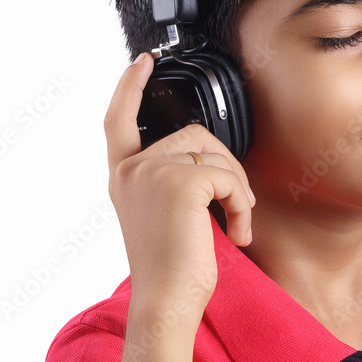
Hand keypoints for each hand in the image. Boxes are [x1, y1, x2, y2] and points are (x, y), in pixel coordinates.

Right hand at [103, 53, 255, 315]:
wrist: (166, 301)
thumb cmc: (171, 269)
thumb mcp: (164, 215)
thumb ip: (172, 180)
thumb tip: (210, 160)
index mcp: (124, 177)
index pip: (118, 119)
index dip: (130, 86)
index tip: (144, 60)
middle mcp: (132, 170)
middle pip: (195, 135)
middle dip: (228, 168)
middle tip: (238, 207)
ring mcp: (153, 172)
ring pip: (216, 154)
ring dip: (238, 190)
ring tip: (236, 224)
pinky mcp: (181, 182)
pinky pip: (229, 178)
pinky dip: (243, 205)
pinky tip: (237, 232)